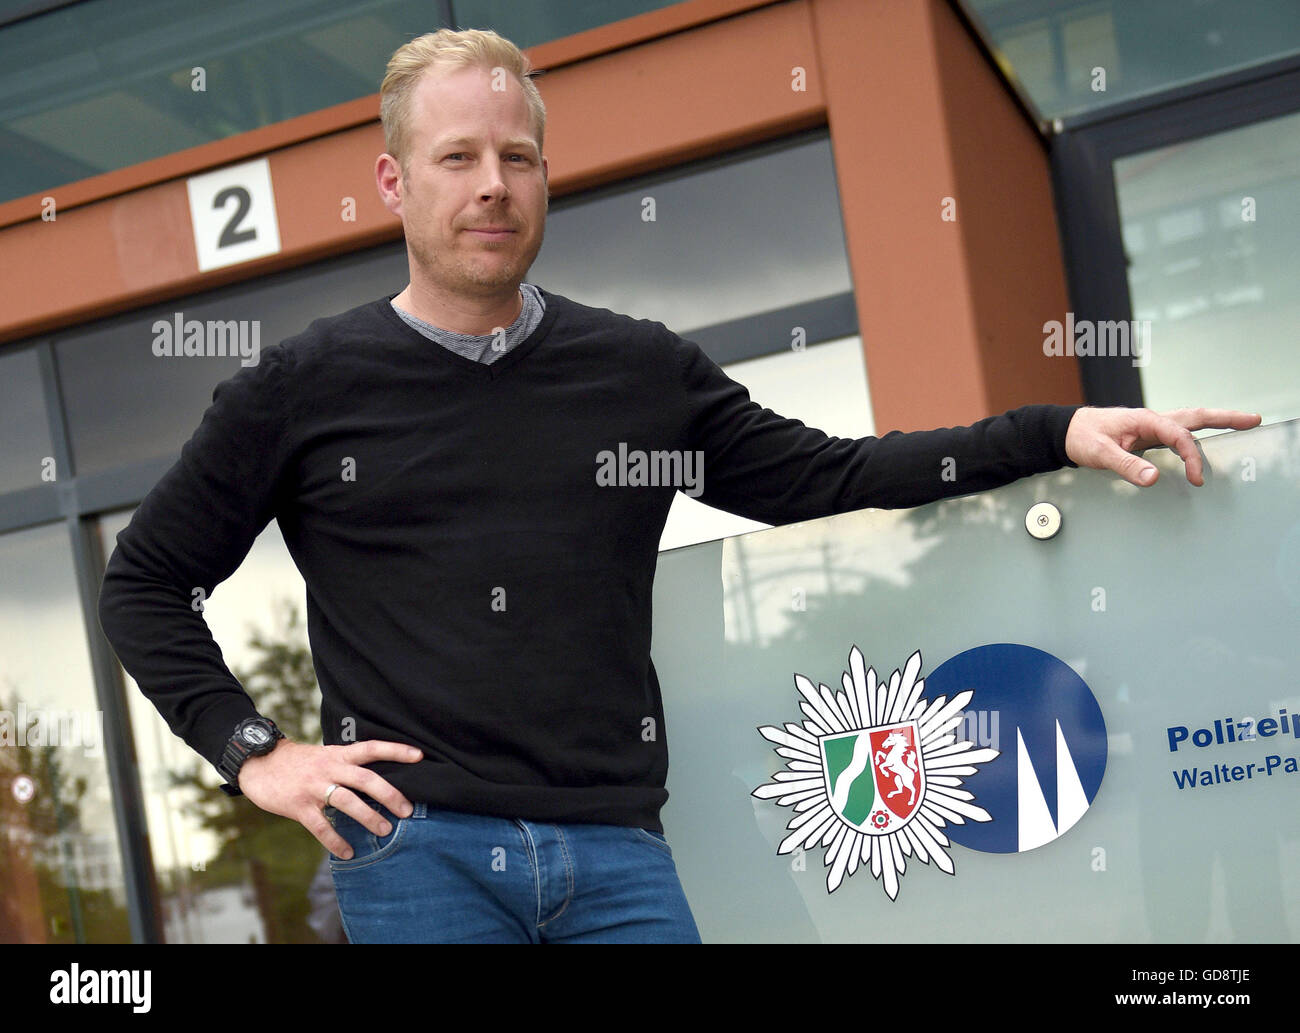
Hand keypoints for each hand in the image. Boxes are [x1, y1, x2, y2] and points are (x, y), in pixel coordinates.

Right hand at [237, 738, 423, 859]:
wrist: (258, 763)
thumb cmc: (298, 762)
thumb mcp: (325, 755)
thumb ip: (347, 764)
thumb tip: (377, 779)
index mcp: (338, 755)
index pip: (372, 748)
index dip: (396, 751)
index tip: (419, 756)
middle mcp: (330, 768)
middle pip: (365, 779)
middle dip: (389, 794)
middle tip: (407, 810)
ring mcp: (314, 787)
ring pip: (347, 801)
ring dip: (368, 817)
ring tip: (385, 831)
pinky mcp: (299, 806)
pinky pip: (321, 826)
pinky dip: (335, 841)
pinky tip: (348, 852)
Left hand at [1064, 406, 1261, 486]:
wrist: (1066, 430)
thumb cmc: (1082, 437)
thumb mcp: (1100, 454)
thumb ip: (1126, 466)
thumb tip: (1153, 478)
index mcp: (1145, 420)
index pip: (1179, 437)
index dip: (1192, 457)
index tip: (1197, 480)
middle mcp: (1153, 419)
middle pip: (1196, 416)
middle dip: (1226, 418)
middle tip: (1254, 420)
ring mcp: (1152, 425)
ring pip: (1190, 421)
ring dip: (1216, 422)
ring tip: (1243, 423)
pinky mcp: (1148, 434)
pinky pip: (1179, 431)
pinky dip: (1196, 433)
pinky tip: (1205, 440)